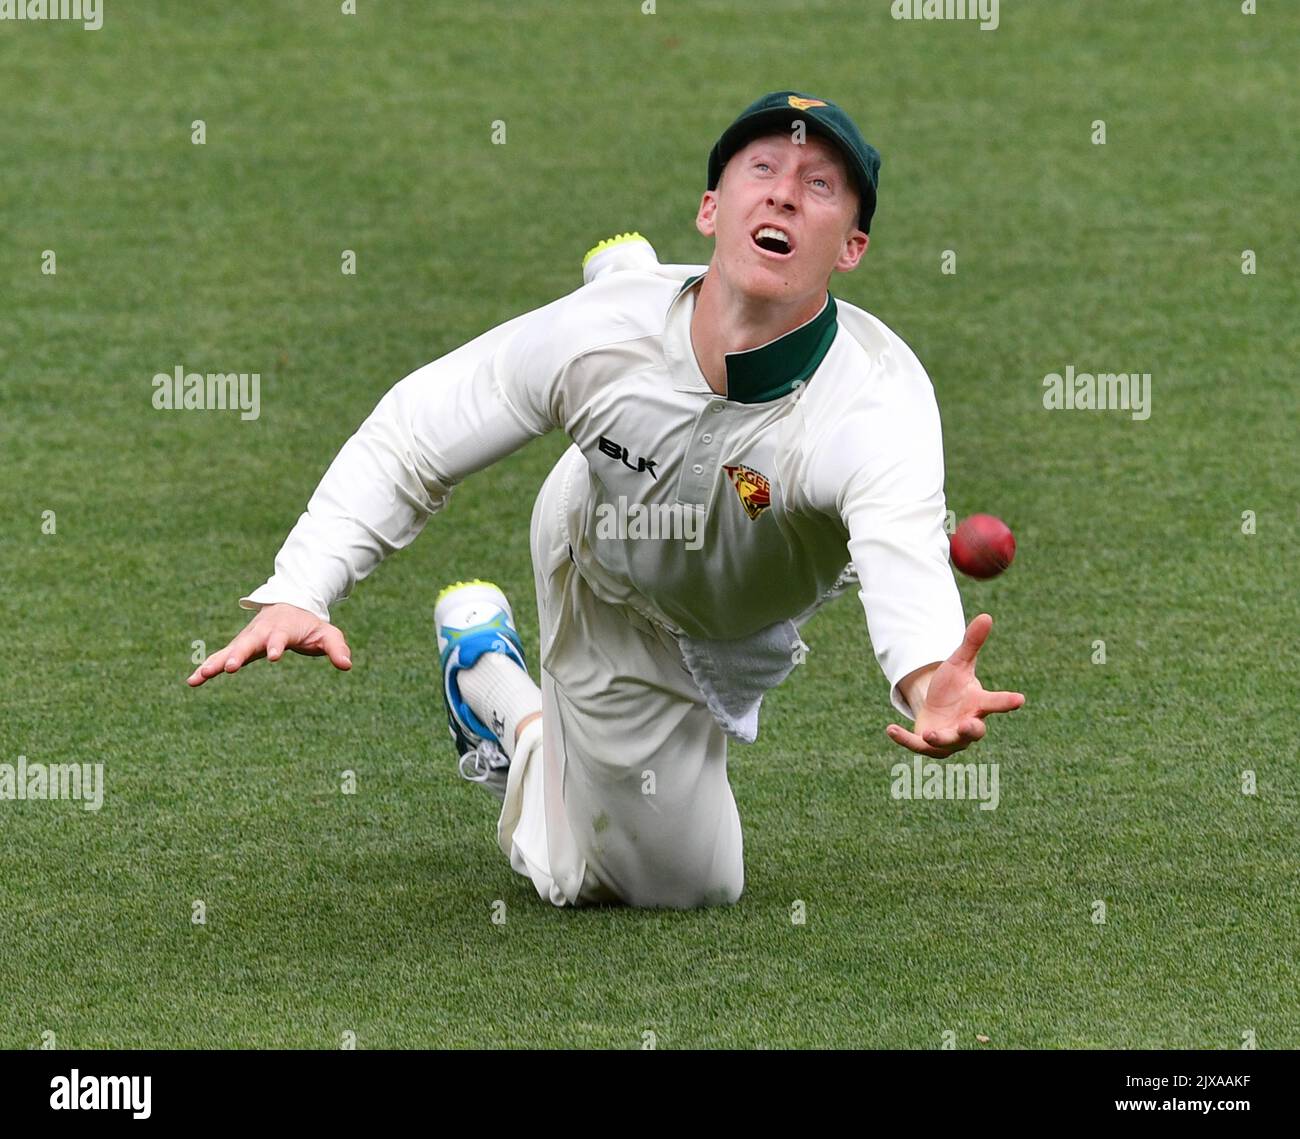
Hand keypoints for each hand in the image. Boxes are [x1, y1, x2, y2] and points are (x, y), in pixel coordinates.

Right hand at [186, 603, 351, 686]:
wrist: (289, 606)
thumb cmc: (309, 625)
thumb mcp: (327, 634)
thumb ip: (336, 648)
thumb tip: (347, 665)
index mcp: (282, 628)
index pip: (279, 637)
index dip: (276, 645)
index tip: (274, 657)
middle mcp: (260, 632)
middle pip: (248, 642)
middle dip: (239, 654)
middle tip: (230, 667)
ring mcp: (247, 639)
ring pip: (230, 650)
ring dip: (217, 662)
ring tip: (201, 675)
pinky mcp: (238, 647)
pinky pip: (221, 657)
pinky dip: (207, 667)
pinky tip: (192, 681)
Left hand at [886, 613, 1023, 757]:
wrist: (936, 707)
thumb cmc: (953, 686)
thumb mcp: (959, 663)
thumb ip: (972, 643)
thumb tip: (986, 615)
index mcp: (979, 705)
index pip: (996, 702)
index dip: (1007, 701)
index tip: (1020, 699)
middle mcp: (968, 725)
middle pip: (975, 731)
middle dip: (971, 729)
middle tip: (969, 725)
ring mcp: (950, 739)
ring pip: (948, 743)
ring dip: (939, 739)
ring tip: (929, 734)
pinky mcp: (930, 746)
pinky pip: (918, 746)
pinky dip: (905, 739)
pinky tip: (890, 729)